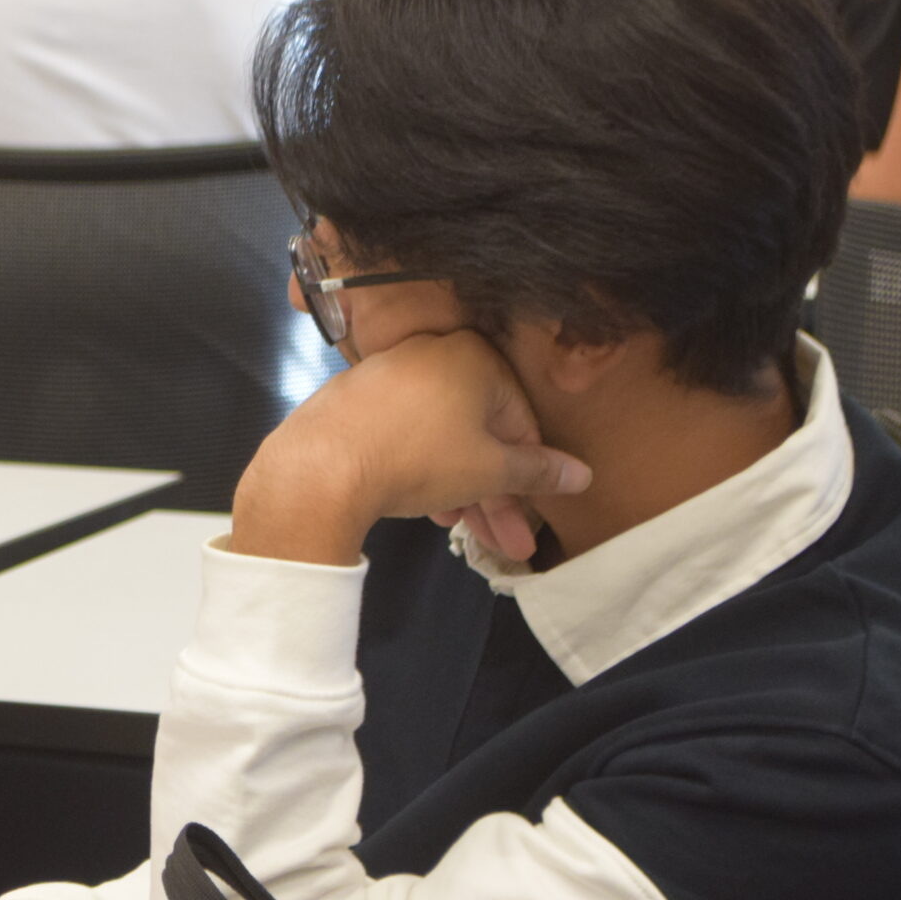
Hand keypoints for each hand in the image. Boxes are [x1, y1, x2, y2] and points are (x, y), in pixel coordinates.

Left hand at [231, 330, 592, 567]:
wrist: (319, 466)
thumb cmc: (418, 458)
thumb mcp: (489, 470)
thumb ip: (537, 472)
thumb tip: (581, 474)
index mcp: (473, 358)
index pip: (520, 421)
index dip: (530, 476)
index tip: (530, 518)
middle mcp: (430, 355)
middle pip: (477, 433)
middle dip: (493, 495)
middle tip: (506, 544)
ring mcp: (386, 376)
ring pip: (439, 437)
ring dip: (458, 488)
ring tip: (460, 531)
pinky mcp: (351, 401)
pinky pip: (401, 434)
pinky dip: (419, 469)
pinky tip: (424, 508)